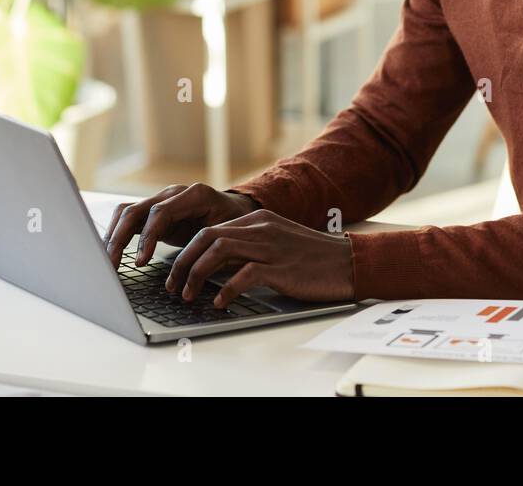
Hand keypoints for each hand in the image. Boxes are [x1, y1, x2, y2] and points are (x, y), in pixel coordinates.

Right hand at [104, 183, 257, 266]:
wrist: (237, 211)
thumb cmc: (235, 224)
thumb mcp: (228, 234)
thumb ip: (210, 246)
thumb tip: (194, 271)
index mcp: (194, 195)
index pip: (159, 213)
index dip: (147, 238)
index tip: (140, 262)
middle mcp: (173, 193)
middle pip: (135, 210)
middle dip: (119, 239)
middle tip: (111, 265)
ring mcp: (161, 200)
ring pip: (126, 212)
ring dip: (113, 237)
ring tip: (107, 262)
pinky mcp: (154, 212)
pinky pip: (129, 219)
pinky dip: (117, 235)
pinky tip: (112, 254)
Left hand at [163, 209, 354, 307]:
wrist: (349, 262)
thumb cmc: (313, 258)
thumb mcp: (277, 242)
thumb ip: (248, 247)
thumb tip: (215, 267)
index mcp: (258, 220)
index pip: (210, 229)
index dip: (187, 252)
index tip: (176, 273)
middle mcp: (261, 229)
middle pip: (207, 237)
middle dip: (183, 262)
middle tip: (173, 285)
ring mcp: (270, 247)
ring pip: (219, 251)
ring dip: (196, 274)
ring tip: (188, 295)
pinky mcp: (281, 268)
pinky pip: (244, 275)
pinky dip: (226, 290)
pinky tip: (220, 303)